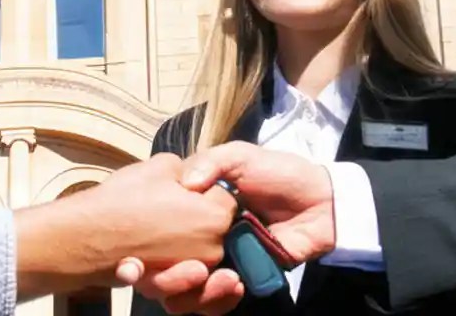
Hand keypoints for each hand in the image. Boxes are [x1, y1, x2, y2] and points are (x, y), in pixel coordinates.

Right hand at [88, 153, 237, 269]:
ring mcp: (192, 273)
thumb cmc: (124, 199)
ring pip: (201, 255)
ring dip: (189, 242)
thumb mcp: (161, 164)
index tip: (186, 185)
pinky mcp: (172, 288)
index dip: (205, 188)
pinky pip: (185, 282)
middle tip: (170, 204)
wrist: (86, 234)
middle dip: (198, 217)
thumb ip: (188, 168)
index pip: (223, 198)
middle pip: (215, 229)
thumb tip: (193, 177)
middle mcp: (211, 249)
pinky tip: (168, 258)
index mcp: (213, 216)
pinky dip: (181, 274)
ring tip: (166, 228)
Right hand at [121, 142, 334, 313]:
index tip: (132, 256)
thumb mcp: (240, 156)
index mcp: (195, 210)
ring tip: (205, 278)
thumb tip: (185, 183)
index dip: (142, 247)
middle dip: (161, 279)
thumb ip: (210, 161)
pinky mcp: (244, 277)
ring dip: (190, 293)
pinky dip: (218, 298)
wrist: (323, 200)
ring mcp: (221, 261)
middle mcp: (201, 240)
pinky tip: (232, 282)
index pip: (159, 231)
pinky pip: (219, 299)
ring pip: (189, 291)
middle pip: (166, 269)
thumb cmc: (279, 173)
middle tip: (166, 274)